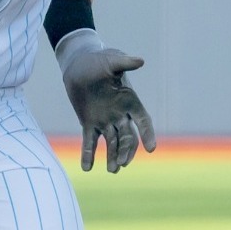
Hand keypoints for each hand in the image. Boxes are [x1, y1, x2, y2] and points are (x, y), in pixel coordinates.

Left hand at [55, 29, 154, 172]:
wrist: (79, 64)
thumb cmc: (98, 60)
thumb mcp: (112, 60)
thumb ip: (125, 63)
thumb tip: (140, 61)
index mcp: (129, 100)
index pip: (143, 120)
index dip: (147, 134)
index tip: (151, 148)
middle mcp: (120, 114)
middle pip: (128, 137)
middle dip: (126, 150)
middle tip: (122, 163)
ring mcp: (105, 120)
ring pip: (112, 143)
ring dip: (112, 156)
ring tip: (112, 170)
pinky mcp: (89, 123)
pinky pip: (90, 142)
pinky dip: (89, 154)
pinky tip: (87, 168)